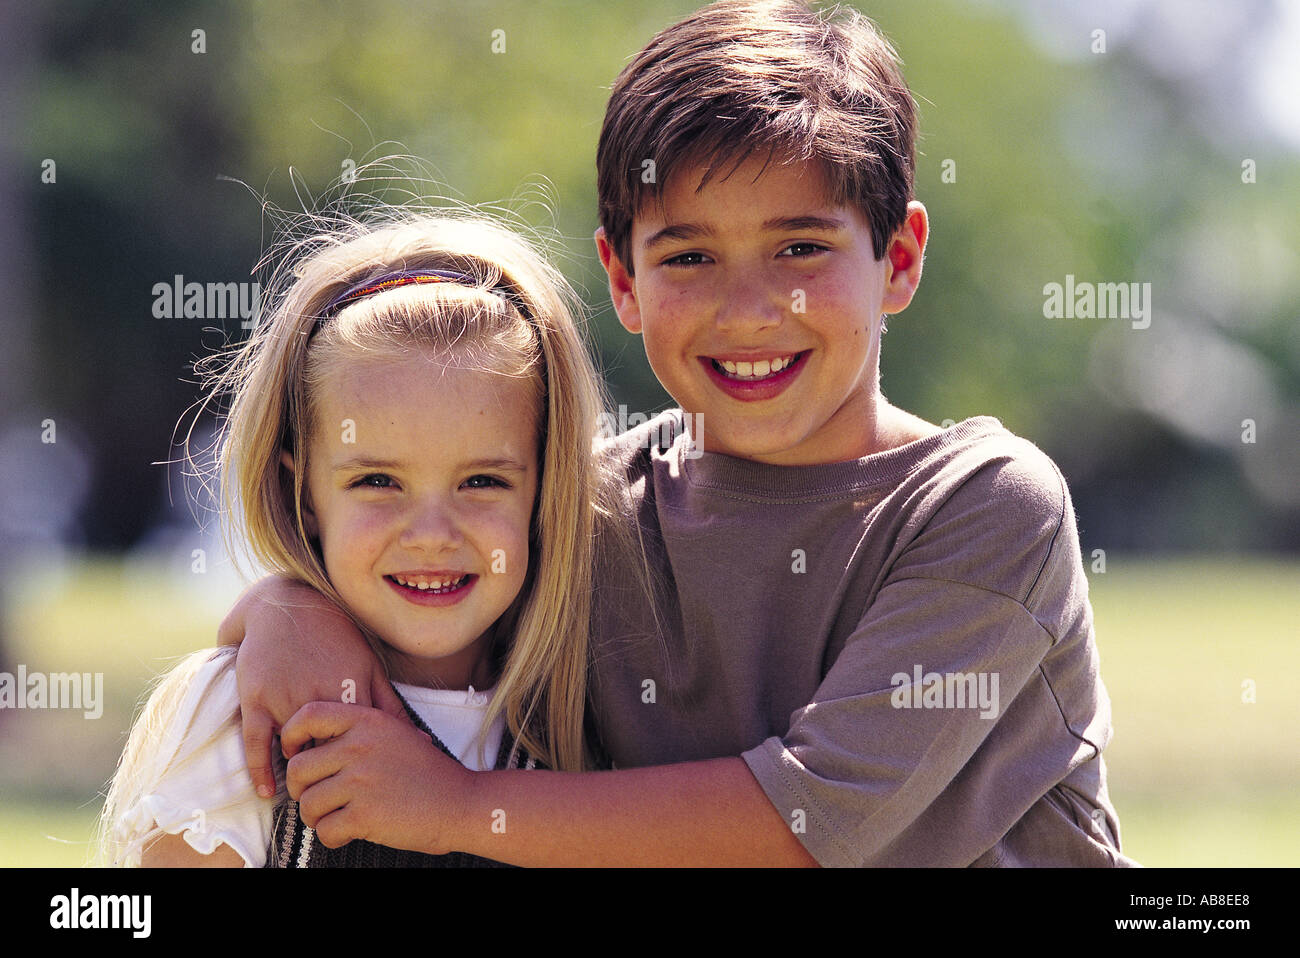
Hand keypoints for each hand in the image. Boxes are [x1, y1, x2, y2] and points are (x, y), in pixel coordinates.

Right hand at [219, 576, 407, 796]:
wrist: (286, 604)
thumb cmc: (336, 636)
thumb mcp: (369, 665)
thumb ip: (389, 706)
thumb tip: (421, 741)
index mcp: (352, 687)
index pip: (366, 739)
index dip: (372, 765)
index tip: (378, 786)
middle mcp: (320, 693)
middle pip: (331, 749)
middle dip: (338, 774)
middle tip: (343, 795)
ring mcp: (285, 696)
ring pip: (296, 748)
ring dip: (304, 773)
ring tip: (311, 793)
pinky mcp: (256, 698)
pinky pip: (256, 740)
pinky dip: (260, 768)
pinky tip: (267, 791)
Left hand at [281, 701, 470, 855]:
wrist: (460, 803)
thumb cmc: (426, 772)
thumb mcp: (395, 733)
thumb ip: (358, 730)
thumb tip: (309, 743)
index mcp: (368, 721)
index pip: (308, 715)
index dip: (291, 736)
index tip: (295, 754)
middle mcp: (361, 747)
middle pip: (299, 769)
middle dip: (301, 790)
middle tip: (317, 797)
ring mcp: (362, 781)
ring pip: (308, 804)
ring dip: (315, 818)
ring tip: (334, 817)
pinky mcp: (365, 815)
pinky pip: (324, 830)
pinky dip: (332, 837)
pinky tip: (349, 832)